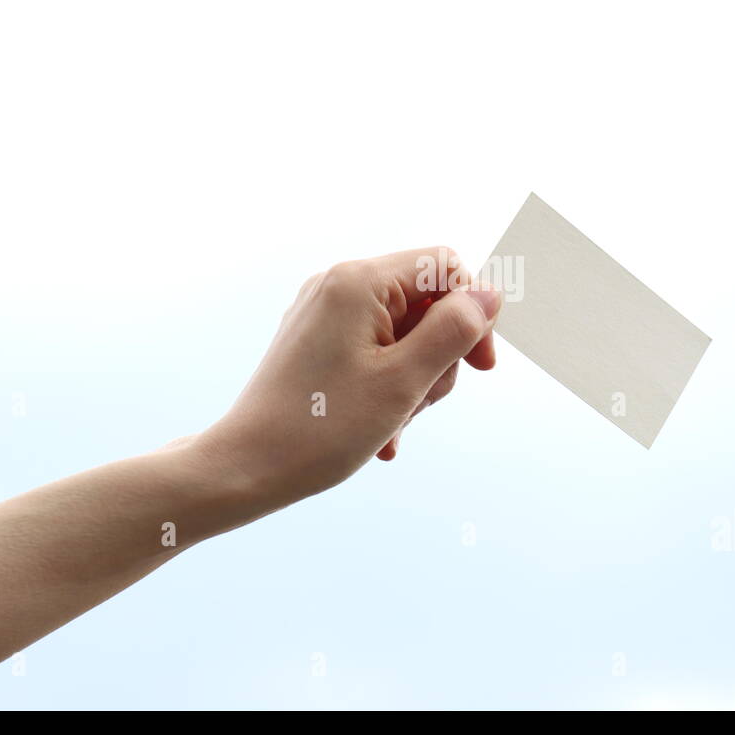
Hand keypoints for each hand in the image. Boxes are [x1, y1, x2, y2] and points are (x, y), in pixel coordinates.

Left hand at [199, 247, 500, 518]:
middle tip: (419, 404)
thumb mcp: (404, 381)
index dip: (473, 312)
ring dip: (413, 381)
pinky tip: (381, 434)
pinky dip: (387, 388)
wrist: (245, 467)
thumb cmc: (322, 428)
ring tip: (393, 423)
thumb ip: (453, 331)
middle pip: (424, 302)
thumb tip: (489, 296)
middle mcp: (337, 286)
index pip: (444, 267)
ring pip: (403, 333)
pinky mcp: (315, 342)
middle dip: (437, 357)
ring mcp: (323, 314)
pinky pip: (373, 352)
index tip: (480, 367)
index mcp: (359, 282)